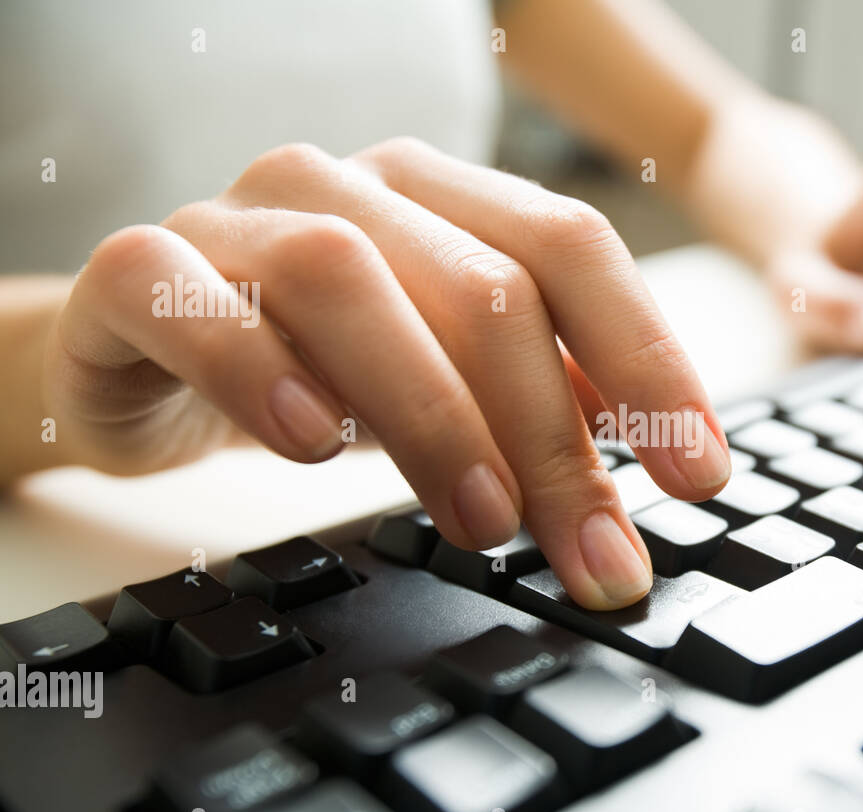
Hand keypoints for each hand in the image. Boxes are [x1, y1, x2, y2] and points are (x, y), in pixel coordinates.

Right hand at [41, 138, 731, 609]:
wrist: (142, 354)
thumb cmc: (313, 367)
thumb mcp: (446, 384)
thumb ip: (541, 396)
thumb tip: (658, 444)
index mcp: (436, 199)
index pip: (570, 248)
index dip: (648, 359)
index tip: (699, 473)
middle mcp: (345, 188)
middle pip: (481, 283)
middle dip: (554, 434)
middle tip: (594, 548)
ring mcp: (236, 221)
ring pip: (346, 277)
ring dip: (432, 413)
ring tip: (482, 521)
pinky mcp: (138, 272)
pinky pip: (189, 299)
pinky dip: (260, 369)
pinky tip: (316, 442)